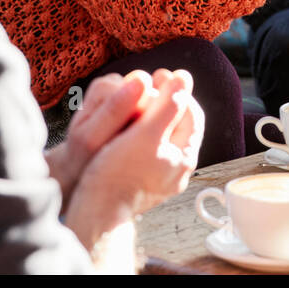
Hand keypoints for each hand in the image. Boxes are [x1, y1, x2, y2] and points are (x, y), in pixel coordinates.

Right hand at [62, 69, 203, 256]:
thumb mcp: (146, 134)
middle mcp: (178, 168)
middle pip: (179, 125)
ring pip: (163, 136)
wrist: (96, 212)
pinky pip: (148, 148)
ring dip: (153, 114)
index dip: (179, 91)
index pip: (192, 114)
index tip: (163, 75)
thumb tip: (183, 79)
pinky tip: (127, 123)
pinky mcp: (143, 182)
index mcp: (184, 156)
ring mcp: (161, 177)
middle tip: (153, 80)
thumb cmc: (118, 173)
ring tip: (138, 97)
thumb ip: (167, 106)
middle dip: (167, 101)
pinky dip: (142, 130)